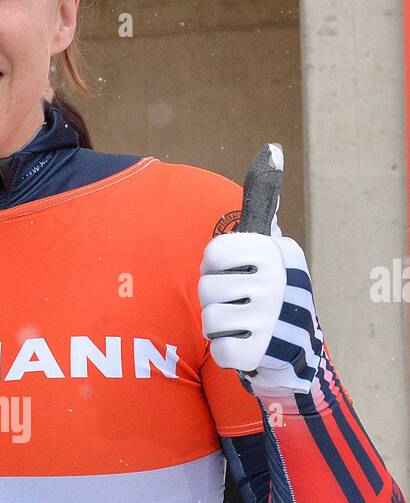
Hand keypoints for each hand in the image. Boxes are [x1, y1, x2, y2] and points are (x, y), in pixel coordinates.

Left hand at [198, 144, 323, 393]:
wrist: (296, 341)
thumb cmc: (272, 286)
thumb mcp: (272, 246)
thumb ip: (265, 203)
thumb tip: (271, 150)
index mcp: (271, 252)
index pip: (214, 253)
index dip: (215, 265)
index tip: (231, 270)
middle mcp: (273, 282)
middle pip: (206, 287)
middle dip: (215, 298)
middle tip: (239, 302)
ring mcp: (268, 318)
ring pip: (209, 319)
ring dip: (220, 326)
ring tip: (242, 323)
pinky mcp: (260, 352)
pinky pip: (220, 350)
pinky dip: (228, 352)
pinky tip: (246, 344)